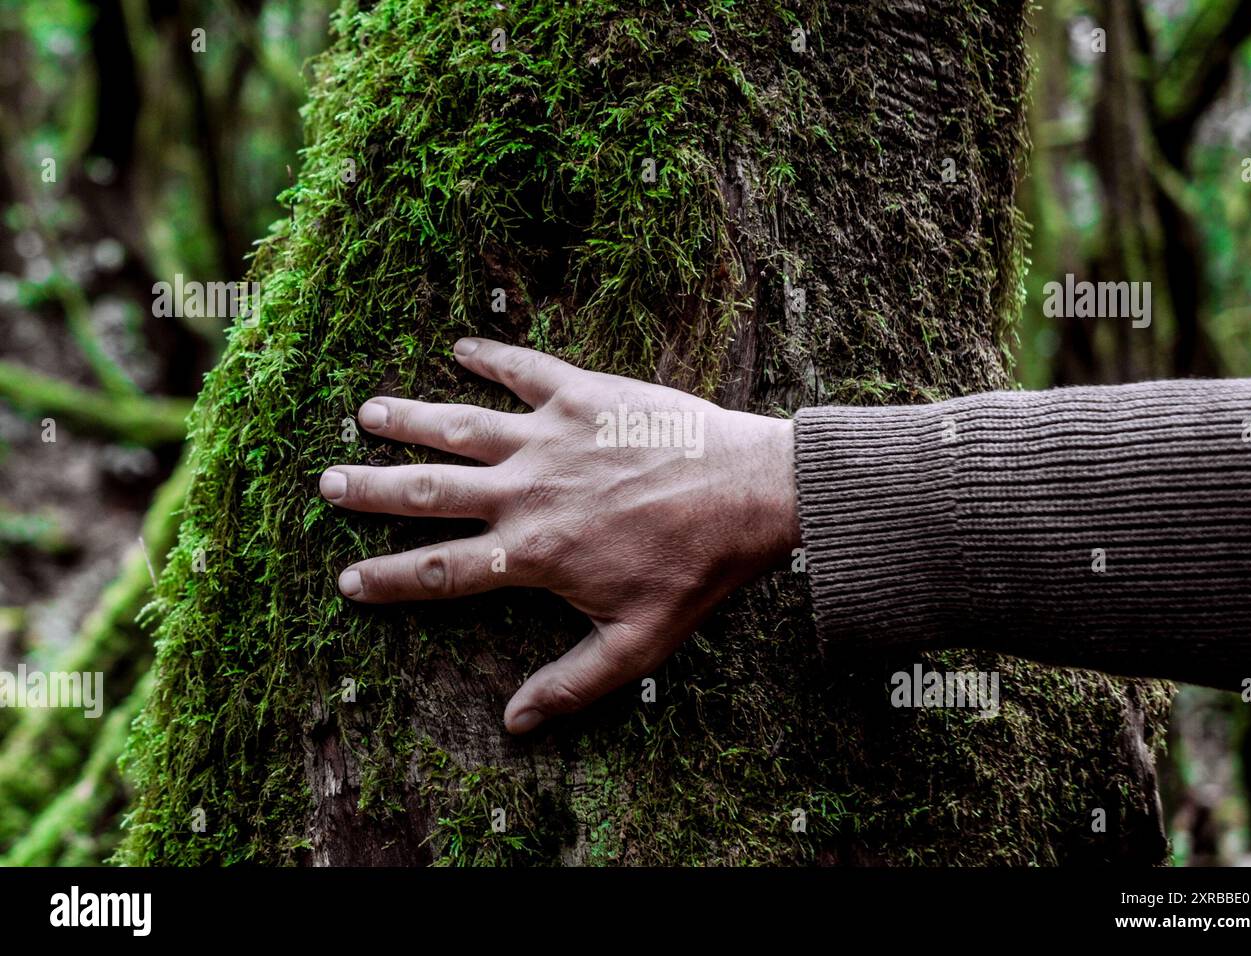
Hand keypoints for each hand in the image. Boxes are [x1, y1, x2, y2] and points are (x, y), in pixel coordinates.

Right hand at [319, 338, 799, 732]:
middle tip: (327, 483)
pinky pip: (523, 370)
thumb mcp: (638, 646)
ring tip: (364, 412)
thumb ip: (571, 683)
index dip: (388, 578)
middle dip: (372, 490)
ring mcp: (551, 436)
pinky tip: (460, 347)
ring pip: (460, 424)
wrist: (751, 493)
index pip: (440, 570)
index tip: (346, 581)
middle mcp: (526, 491)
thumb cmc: (697, 572)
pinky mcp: (584, 393)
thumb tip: (514, 724)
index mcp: (532, 554)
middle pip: (430, 491)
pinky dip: (490, 358)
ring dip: (409, 418)